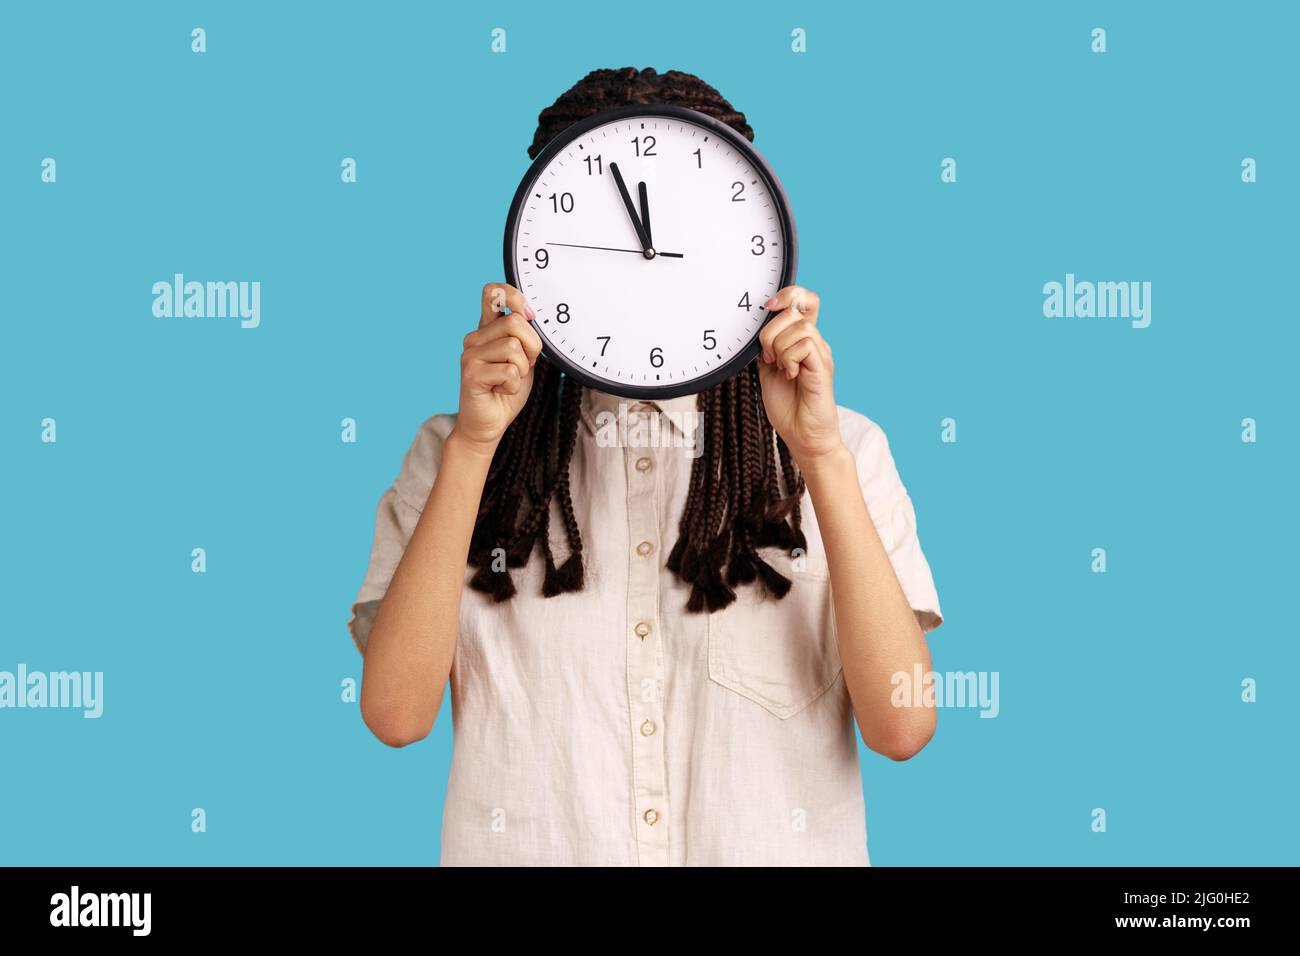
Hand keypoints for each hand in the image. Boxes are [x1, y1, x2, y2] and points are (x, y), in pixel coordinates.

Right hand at [453, 282, 542, 453]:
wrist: (487, 424)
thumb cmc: (505, 391)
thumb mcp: (522, 359)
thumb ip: (524, 337)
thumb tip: (529, 316)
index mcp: (486, 329)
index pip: (493, 292)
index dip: (514, 296)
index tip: (530, 315)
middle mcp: (475, 338)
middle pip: (515, 322)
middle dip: (531, 347)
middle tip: (523, 366)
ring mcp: (470, 354)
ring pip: (514, 347)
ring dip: (522, 369)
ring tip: (509, 380)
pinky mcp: (471, 374)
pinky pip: (509, 371)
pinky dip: (514, 385)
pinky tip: (502, 390)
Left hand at [756, 285, 844, 467]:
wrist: (803, 437)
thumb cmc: (788, 407)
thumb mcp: (767, 370)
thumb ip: (765, 348)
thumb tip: (757, 327)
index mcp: (803, 341)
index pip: (805, 300)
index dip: (788, 294)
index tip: (767, 307)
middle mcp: (816, 344)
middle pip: (794, 310)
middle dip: (770, 331)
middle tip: (769, 358)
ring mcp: (821, 355)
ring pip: (799, 326)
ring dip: (779, 347)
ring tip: (780, 368)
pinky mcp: (822, 369)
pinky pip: (805, 344)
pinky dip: (789, 358)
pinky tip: (789, 375)